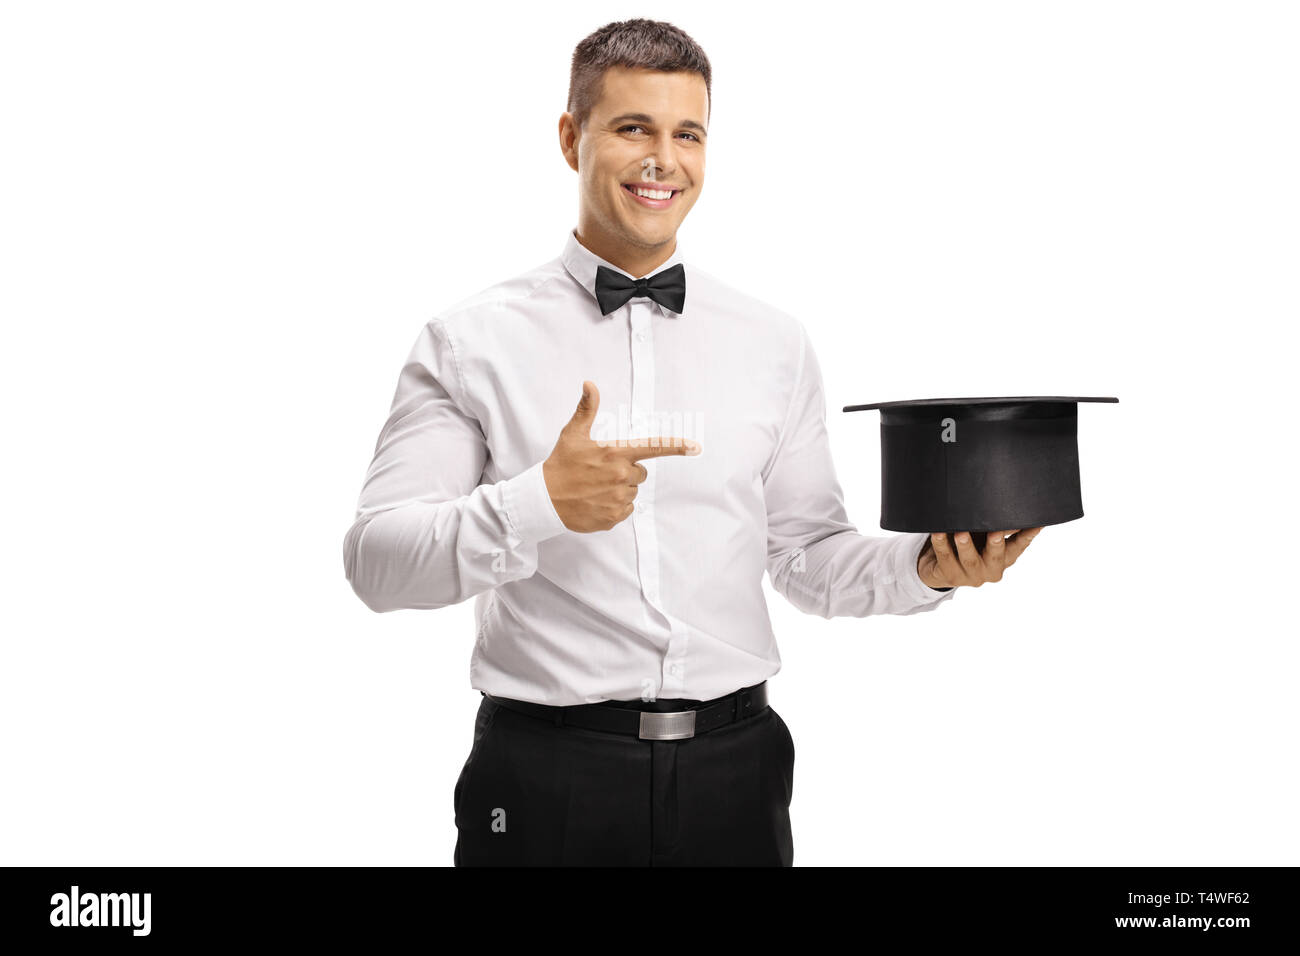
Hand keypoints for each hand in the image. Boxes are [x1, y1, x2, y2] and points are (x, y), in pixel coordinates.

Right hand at [542, 380, 701, 532]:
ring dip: (619, 489)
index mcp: (615, 453)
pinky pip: (625, 510)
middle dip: (626, 472)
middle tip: (601, 472)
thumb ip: (587, 409)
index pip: (653, 448)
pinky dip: (614, 507)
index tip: (696, 447)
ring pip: (632, 492)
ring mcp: (618, 498)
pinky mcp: (614, 517)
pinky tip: (596, 501)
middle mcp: (621, 476)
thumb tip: (590, 384)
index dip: (676, 447)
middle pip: (640, 473)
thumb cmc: (560, 465)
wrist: (543, 500)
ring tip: (595, 487)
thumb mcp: (572, 434)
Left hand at [917, 528, 1042, 588]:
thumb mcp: (985, 535)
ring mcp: (970, 575)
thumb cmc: (969, 545)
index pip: (1019, 546)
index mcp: (1004, 559)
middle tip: (995, 532)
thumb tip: (1015, 499)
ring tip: (961, 533)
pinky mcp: (950, 575)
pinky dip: (941, 544)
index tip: (1037, 523)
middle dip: (995, 544)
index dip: (1028, 535)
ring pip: (969, 559)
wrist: (939, 569)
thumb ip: (998, 524)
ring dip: (965, 545)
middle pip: (995, 556)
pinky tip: (938, 533)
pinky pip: (945, 557)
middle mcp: (990, 569)